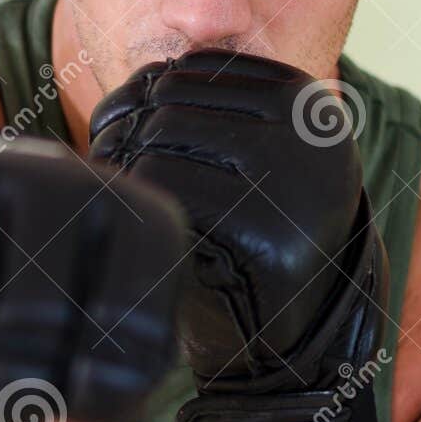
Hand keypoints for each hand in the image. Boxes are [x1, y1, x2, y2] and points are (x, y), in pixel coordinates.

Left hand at [89, 51, 391, 421]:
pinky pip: (170, 202)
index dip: (138, 97)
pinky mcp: (267, 237)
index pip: (194, 71)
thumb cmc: (253, 248)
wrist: (296, 350)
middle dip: (122, 137)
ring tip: (131, 207)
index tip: (116, 131)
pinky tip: (152, 236)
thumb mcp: (247, 162)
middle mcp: (308, 137)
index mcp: (305, 105)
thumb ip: (209, 114)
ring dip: (126, 177)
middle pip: (171, 107)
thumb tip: (137, 82)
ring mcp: (293, 185)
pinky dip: (144, 215)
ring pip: (161, 149)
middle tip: (112, 178)